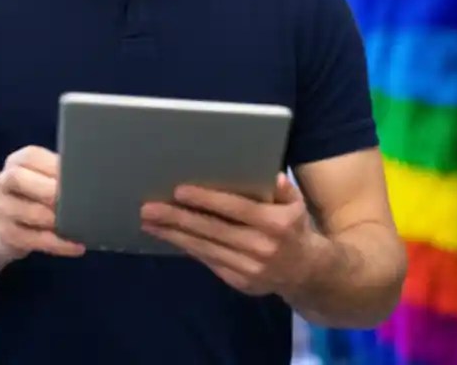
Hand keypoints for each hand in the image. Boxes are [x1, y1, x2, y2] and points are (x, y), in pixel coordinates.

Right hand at [0, 146, 85, 261]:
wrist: (6, 229)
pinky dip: (59, 243)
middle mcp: (3, 182)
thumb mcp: (43, 180)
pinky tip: (77, 246)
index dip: (56, 167)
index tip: (80, 177)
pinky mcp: (6, 235)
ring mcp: (1, 209)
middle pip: (19, 179)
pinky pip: (34, 240)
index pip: (31, 156)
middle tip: (77, 201)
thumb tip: (95, 178)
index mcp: (16, 161)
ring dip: (57, 219)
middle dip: (50, 190)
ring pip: (29, 212)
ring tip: (81, 224)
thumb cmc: (35, 198)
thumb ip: (61, 175)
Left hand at [139, 173, 320, 296]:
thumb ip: (283, 189)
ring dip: (173, 235)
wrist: (307, 273)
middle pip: (212, 230)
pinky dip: (186, 247)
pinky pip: (207, 261)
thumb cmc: (294, 229)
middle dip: (177, 218)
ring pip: (204, 248)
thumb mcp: (296, 205)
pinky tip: (168, 236)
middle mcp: (261, 247)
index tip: (179, 191)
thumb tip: (270, 175)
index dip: (206, 200)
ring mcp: (249, 268)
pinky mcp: (238, 282)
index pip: (235, 209)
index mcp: (275, 224)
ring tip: (149, 222)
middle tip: (149, 208)